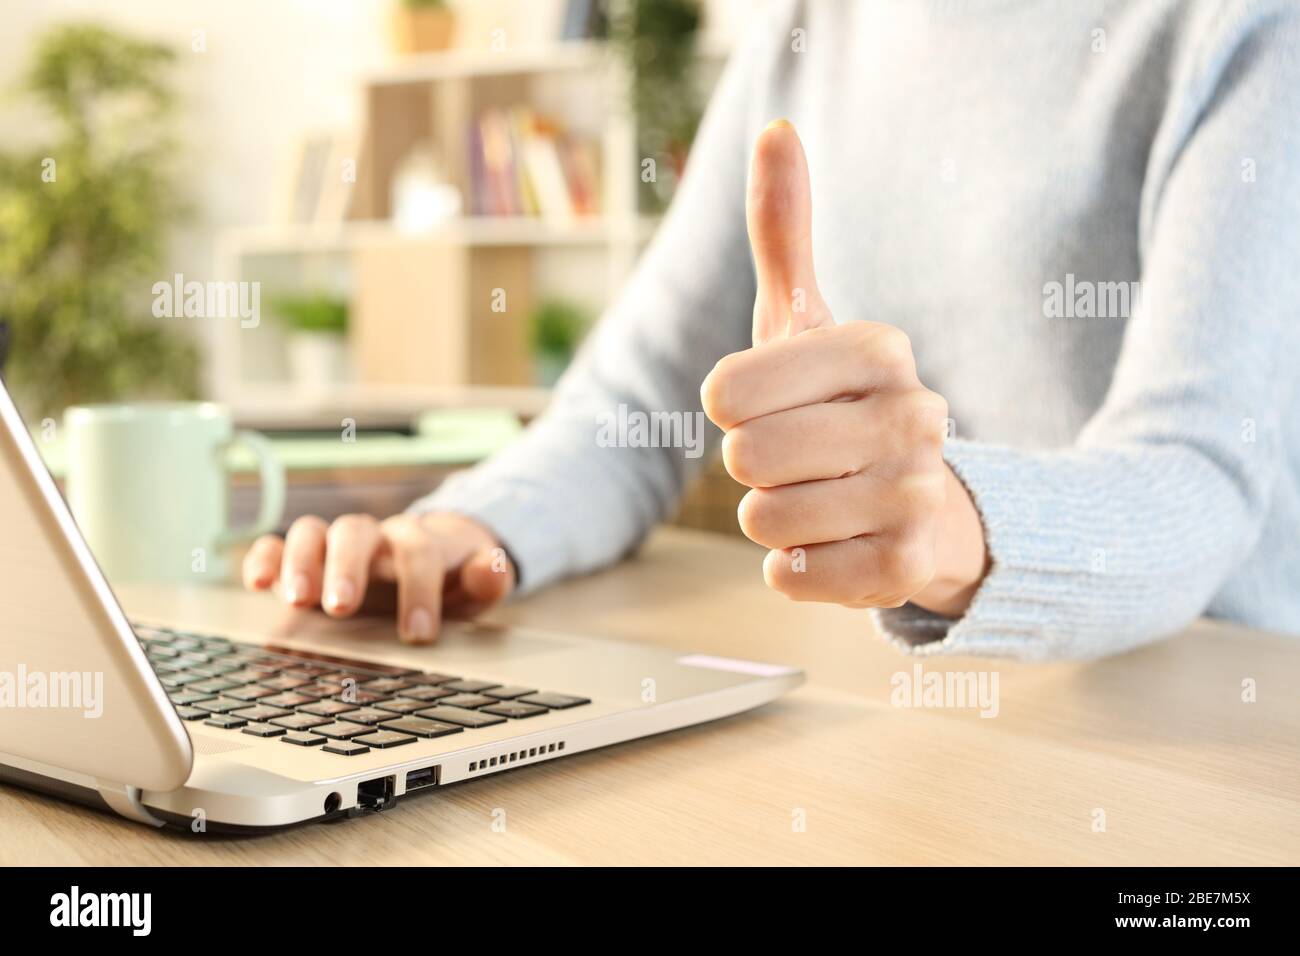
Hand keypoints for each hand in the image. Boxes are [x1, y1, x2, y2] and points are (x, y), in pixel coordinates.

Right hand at [242, 511, 513, 643]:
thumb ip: (488, 577)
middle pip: (356, 532)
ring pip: (311, 533)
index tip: (417, 633)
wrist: (427, 562)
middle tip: (341, 608)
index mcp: (417, 541)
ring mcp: (334, 545)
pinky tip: (257, 583)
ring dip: (300, 563)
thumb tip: (495, 568)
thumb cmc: (449, 579)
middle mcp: (373, 536)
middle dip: (347, 569)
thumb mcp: (475, 583)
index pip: (417, 551)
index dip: (418, 589)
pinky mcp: (303, 560)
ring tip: (297, 600)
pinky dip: (264, 558)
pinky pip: (276, 546)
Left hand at [701, 120, 986, 614]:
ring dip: (775, 520)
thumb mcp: (810, 324)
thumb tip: (775, 128)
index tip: (775, 407)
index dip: (731, 409)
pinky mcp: (905, 566)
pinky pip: (792, 575)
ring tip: (823, 501)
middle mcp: (912, 414)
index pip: (726, 389)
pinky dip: (796, 569)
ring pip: (765, 520)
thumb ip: (785, 234)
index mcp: (879, 348)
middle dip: (754, 470)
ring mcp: (916, 493)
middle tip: (802, 461)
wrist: (926, 509)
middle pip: (745, 459)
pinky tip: (837, 545)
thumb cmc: (842, 409)